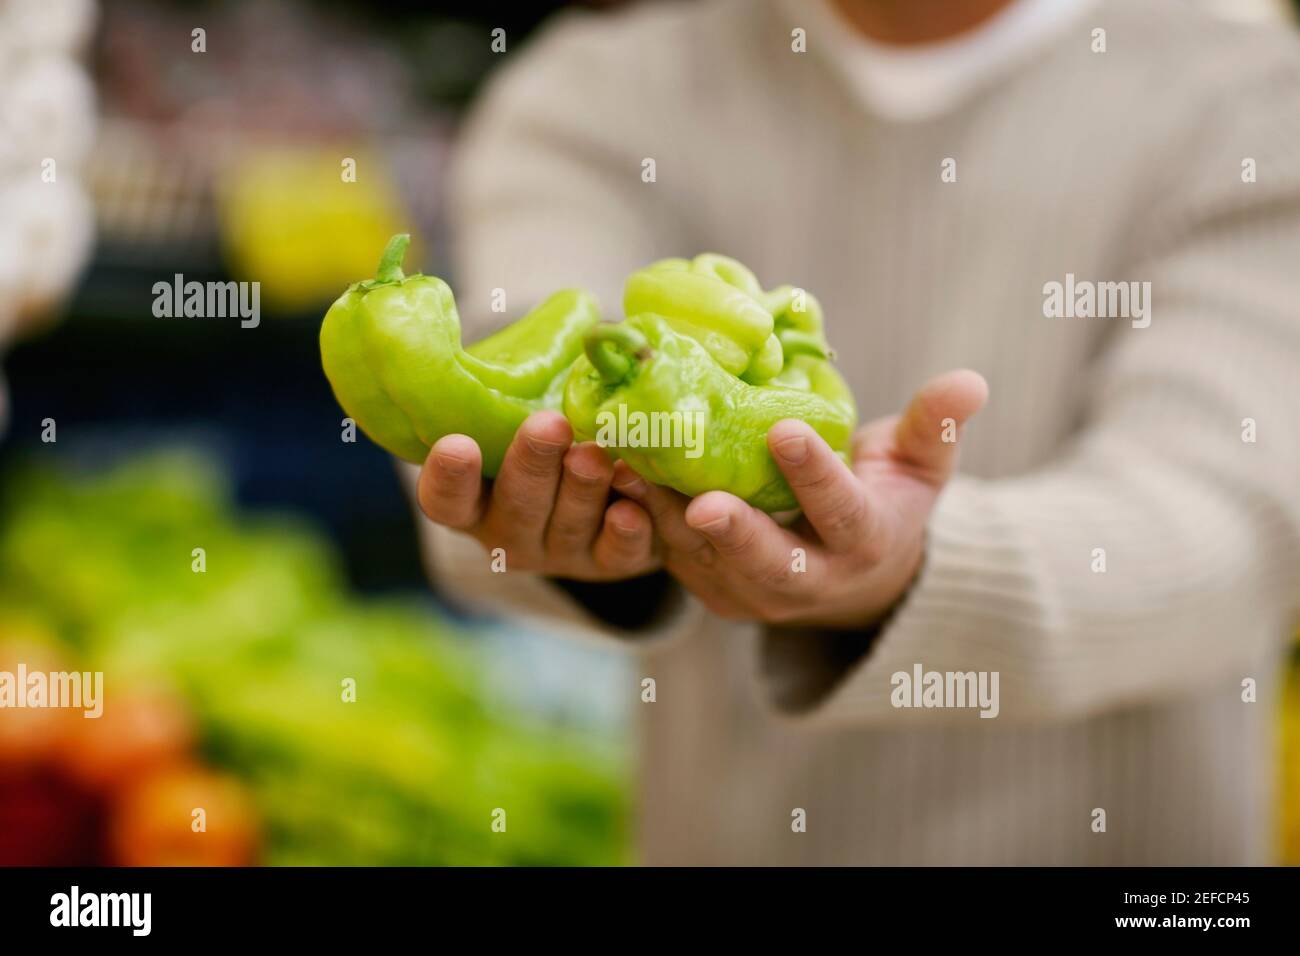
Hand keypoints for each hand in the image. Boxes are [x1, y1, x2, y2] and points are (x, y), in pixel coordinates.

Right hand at [416, 410, 659, 580]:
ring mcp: (561, 552)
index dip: (448, 476)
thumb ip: (522, 390)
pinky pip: (618, 553)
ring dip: (581, 489)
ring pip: (568, 527)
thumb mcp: (525, 415)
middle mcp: (510, 531)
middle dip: (532, 464)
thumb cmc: (553, 438)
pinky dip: (625, 532)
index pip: (446, 498)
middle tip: (548, 424)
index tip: (456, 443)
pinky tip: (630, 508)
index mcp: (476, 499)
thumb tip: (552, 328)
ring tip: (595, 453)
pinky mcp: (611, 562)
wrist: (614, 491)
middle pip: (515, 507)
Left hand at [610, 369, 988, 627]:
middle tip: (700, 500)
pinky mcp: (712, 592)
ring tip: (637, 469)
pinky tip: (618, 476)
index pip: (841, 512)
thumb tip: (970, 381)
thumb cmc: (885, 499)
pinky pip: (676, 560)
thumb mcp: (918, 466)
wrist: (853, 573)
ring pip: (708, 563)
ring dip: (670, 521)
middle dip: (735, 534)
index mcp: (862, 544)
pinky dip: (646, 524)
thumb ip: (936, 427)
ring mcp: (755, 595)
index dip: (815, 475)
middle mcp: (809, 582)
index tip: (785, 429)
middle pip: (770, 564)